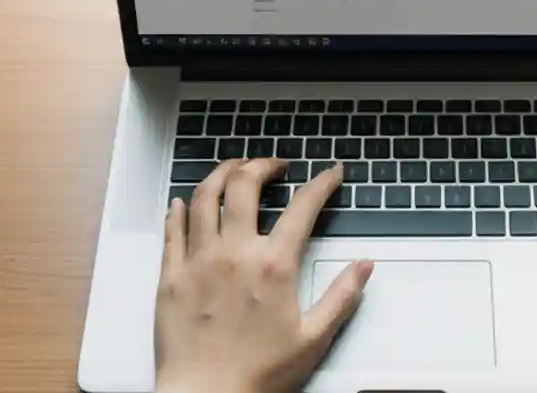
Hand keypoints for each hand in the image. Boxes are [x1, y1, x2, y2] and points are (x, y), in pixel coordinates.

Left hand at [155, 159, 373, 392]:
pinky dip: (179, 209)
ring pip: (203, 197)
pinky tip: (184, 202)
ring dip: (220, 173)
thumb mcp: (314, 338)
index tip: (331, 173)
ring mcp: (198, 260)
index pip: (303, 207)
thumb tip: (365, 265)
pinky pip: (172, 229)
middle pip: (244, 185)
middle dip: (263, 164)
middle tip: (275, 165)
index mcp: (274, 266)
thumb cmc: (259, 375)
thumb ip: (342, 296)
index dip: (322, 183)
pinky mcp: (170, 276)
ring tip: (233, 168)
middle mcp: (234, 253)